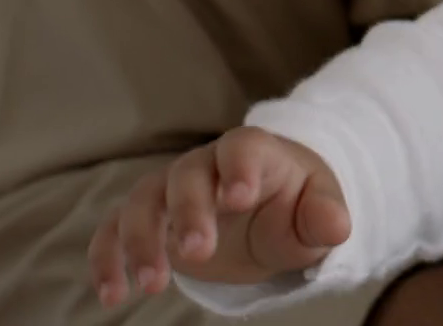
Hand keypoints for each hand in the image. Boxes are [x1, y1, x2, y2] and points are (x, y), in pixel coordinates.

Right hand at [88, 127, 351, 307]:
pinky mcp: (146, 219)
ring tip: (153, 285)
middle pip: (186, 174)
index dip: (238, 168)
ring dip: (141, 240)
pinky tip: (112, 294)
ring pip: (142, 201)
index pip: (242, 147)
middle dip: (189, 211)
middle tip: (200, 252)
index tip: (239, 198)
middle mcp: (205, 165)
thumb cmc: (295, 205)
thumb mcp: (317, 211)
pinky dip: (107, 258)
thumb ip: (325, 215)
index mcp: (253, 153)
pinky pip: (112, 230)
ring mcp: (169, 189)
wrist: (268, 210)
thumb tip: (336, 226)